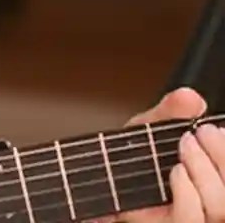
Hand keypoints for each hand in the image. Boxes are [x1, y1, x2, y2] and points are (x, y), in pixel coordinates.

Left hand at [99, 88, 223, 222]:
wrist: (97, 177)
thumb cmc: (130, 157)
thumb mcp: (150, 128)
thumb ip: (170, 112)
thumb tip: (190, 98)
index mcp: (212, 180)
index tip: (215, 130)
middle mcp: (206, 203)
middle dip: (221, 157)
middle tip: (197, 134)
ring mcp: (191, 218)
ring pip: (220, 208)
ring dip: (205, 171)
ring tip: (185, 147)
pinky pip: (189, 218)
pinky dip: (187, 191)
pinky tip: (176, 170)